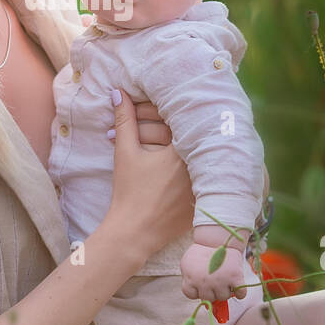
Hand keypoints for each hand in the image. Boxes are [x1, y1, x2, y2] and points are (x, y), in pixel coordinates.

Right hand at [105, 87, 193, 259]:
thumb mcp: (125, 153)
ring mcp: (205, 183)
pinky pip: (205, 176)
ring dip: (188, 146)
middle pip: (191, 136)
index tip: (154, 110)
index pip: (179, 120)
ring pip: (200, 155)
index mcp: (180, 151)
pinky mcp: (205, 198)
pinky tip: (185, 164)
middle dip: (174, 126)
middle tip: (163, 121)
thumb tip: (119, 92)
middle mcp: (198, 165)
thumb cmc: (129, 191)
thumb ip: (125, 120)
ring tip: (175, 141)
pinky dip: (195, 167)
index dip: (164, 112)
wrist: (134, 232)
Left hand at [180, 242, 244, 302]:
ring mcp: (220, 281)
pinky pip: (241, 294)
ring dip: (225, 289)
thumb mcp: (188, 262)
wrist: (219, 236)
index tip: (201, 281)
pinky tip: (236, 284)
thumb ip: (189, 278)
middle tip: (215, 277)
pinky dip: (240, 292)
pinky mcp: (235, 277)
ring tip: (224, 277)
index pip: (191, 294)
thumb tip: (197, 295)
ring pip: (223, 297)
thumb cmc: (203, 251)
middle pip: (209, 298)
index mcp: (190, 278)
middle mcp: (204, 282)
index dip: (197, 289)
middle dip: (212, 290)